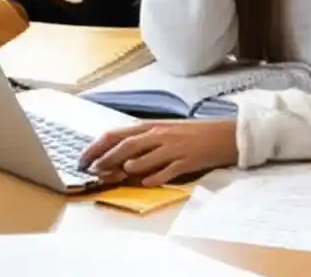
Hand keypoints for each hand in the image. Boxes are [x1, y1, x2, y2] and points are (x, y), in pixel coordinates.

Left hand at [77, 119, 237, 186]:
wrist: (227, 135)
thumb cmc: (193, 134)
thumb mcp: (165, 132)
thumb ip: (143, 142)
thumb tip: (118, 157)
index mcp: (150, 126)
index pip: (115, 134)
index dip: (96, 147)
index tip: (83, 159)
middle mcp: (158, 135)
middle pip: (124, 146)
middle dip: (104, 160)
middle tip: (93, 171)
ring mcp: (172, 148)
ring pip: (142, 158)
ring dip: (125, 169)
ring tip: (115, 177)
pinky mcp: (187, 161)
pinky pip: (166, 171)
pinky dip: (153, 177)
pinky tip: (144, 182)